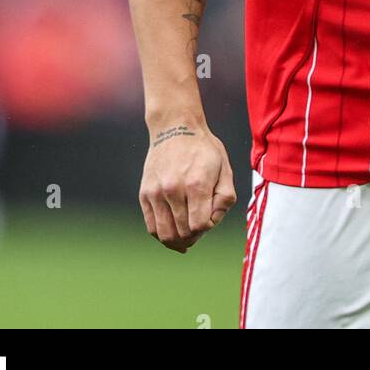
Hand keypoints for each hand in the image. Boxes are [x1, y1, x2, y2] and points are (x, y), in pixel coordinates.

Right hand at [139, 121, 236, 251]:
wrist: (175, 128)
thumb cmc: (204, 150)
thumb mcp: (225, 168)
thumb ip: (225, 198)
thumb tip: (211, 223)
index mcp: (196, 183)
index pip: (200, 225)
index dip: (208, 227)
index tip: (210, 217)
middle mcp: (173, 189)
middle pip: (183, 233)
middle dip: (195, 236)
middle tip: (200, 228)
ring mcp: (156, 193)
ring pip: (165, 234)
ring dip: (178, 241)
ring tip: (187, 236)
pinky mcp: (145, 195)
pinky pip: (152, 227)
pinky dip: (163, 235)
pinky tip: (174, 231)